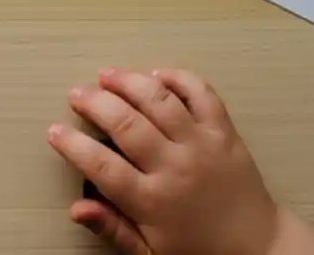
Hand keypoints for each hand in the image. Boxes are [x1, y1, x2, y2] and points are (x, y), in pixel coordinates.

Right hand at [47, 68, 313, 254]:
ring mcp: (202, 145)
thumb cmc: (199, 250)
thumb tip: (77, 209)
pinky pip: (202, 94)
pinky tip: (156, 75)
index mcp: (153, 202)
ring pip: (160, 100)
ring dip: (129, 82)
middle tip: (77, 94)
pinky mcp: (224, 132)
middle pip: (126, 123)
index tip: (55, 132)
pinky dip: (178, 78)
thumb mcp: (150, 252)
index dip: (74, 145)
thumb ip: (112, 228)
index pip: (102, 167)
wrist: (258, 247)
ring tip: (107, 75)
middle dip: (95, 102)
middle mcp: (176, 168)